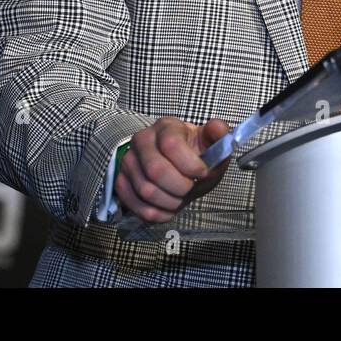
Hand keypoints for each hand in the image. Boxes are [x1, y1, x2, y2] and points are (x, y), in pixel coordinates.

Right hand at [114, 116, 229, 222]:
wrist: (177, 166)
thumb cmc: (194, 155)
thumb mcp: (211, 144)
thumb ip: (219, 135)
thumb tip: (218, 127)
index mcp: (166, 127)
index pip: (171, 144)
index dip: (190, 164)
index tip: (203, 173)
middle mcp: (142, 140)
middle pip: (155, 170)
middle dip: (180, 187)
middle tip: (190, 189)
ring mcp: (129, 161)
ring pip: (146, 190)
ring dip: (169, 202)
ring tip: (181, 199)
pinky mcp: (122, 181)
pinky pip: (135, 205)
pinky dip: (156, 213)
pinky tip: (168, 209)